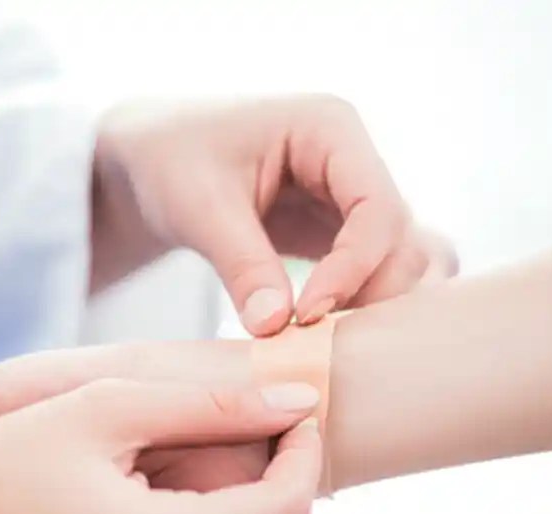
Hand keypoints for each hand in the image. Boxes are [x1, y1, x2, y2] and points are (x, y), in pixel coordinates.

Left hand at [92, 95, 457, 334]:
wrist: (150, 161)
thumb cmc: (169, 161)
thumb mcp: (198, 207)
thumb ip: (241, 264)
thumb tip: (276, 328)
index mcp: (331, 128)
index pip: (376, 208)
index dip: (353, 269)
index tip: (308, 317)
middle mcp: (356, 161)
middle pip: (402, 240)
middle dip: (372, 295)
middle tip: (322, 346)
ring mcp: (354, 200)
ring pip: (402, 261)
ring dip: (377, 306)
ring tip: (327, 346)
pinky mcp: (341, 235)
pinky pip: (377, 274)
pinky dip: (365, 308)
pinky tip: (329, 341)